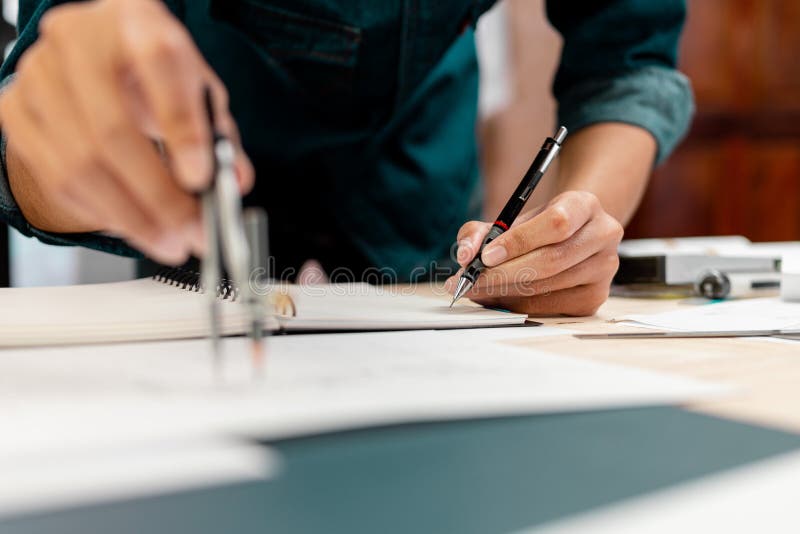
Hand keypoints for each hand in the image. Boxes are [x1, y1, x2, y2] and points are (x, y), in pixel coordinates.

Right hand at [0, 0, 253, 263]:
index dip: (181, 127)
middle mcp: (77, 40)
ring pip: (80, 164)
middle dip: (159, 196)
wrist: (96, 58)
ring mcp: (39, 76)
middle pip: (112, 129)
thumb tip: (235, 182)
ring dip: (132, 217)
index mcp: (135, 20)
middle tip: (191, 232)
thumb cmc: (153, 74)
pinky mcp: (16, 111)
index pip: (158, 63)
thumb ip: (221, 137)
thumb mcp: (198, 92)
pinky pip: (57, 179)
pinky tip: (137, 227)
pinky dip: (103, 214)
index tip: (201, 178)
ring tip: (170, 242)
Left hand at [446, 191, 623, 315]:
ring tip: (478, 290)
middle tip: (470, 281)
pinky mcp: (595, 297)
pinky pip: (552, 307)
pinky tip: (499, 298)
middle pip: (551, 260)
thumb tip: (466, 254)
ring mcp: (604, 268)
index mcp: (584, 204)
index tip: (486, 256)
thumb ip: (481, 231)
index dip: (519, 241)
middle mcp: (603, 234)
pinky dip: (520, 304)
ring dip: (506, 292)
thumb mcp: (512, 218)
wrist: (574, 235)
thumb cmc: (538, 227)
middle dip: (503, 274)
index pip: (556, 223)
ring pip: (549, 287)